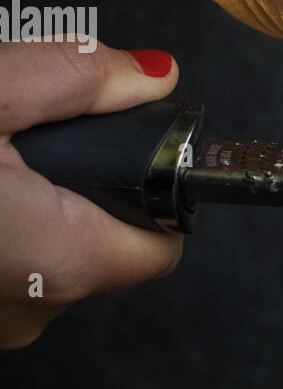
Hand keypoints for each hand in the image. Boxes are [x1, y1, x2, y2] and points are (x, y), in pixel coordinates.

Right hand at [0, 42, 182, 347]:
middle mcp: (30, 312)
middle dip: (79, 189)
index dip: (149, 191)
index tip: (119, 151)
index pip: (161, 245)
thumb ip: (76, 77)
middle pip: (103, 247)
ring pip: (47, 258)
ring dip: (31, 207)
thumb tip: (153, 76)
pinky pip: (6, 269)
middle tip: (30, 140)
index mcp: (59, 261)